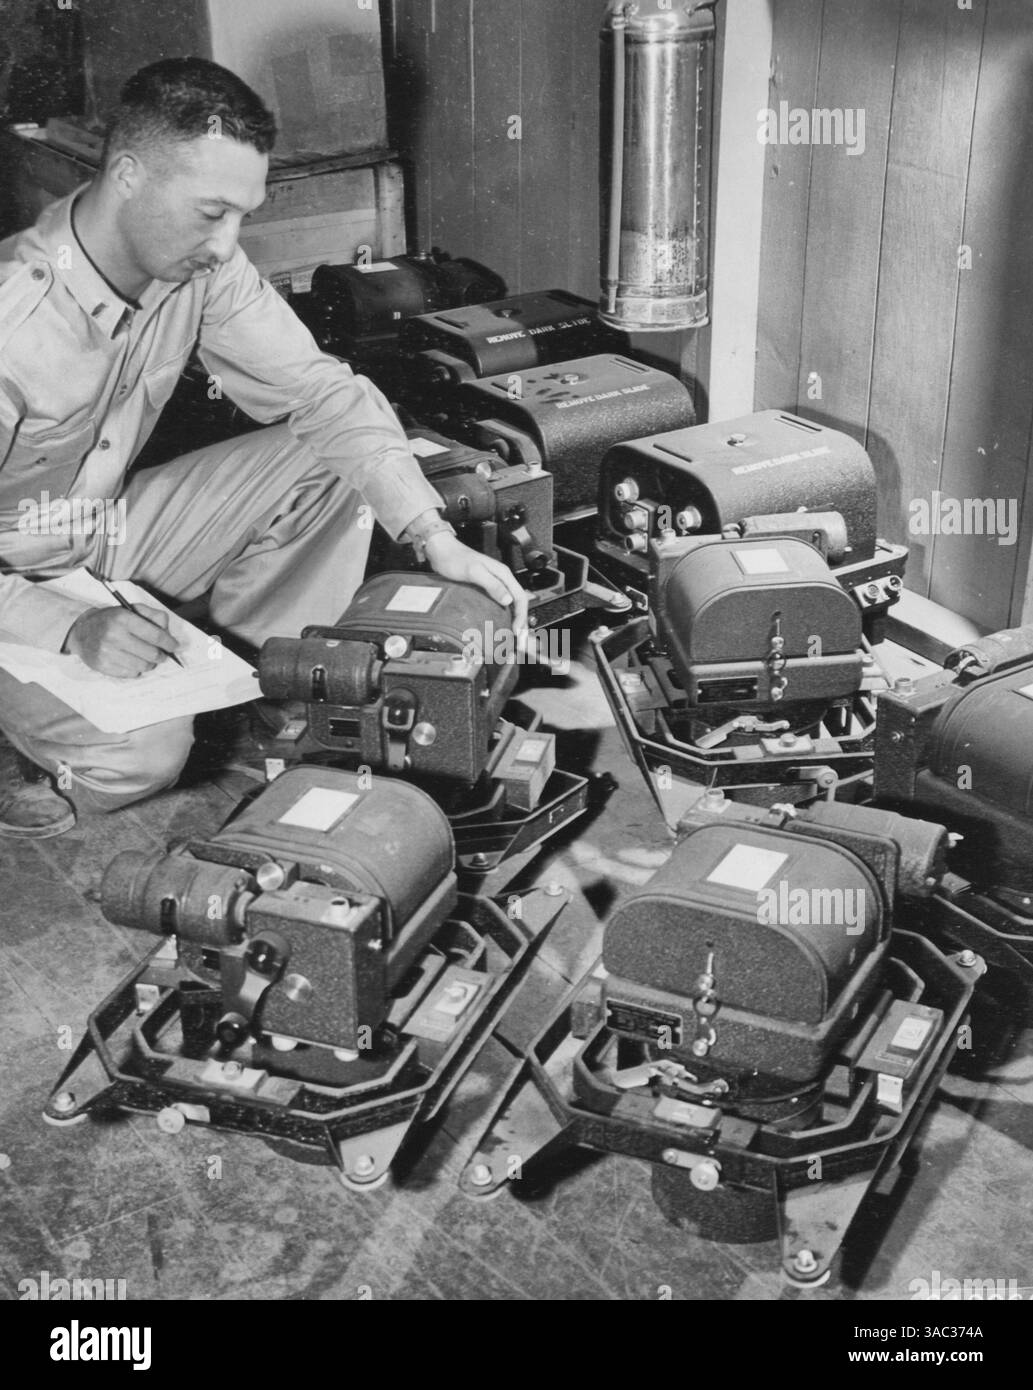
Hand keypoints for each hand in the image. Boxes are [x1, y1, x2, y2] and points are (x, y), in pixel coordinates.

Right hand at [63, 605, 179, 676]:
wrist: (82, 630)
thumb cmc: (112, 620)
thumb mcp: (132, 609)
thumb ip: (154, 616)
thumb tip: (168, 635)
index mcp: (123, 618)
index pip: (155, 635)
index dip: (169, 643)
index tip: (174, 646)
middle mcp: (114, 635)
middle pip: (152, 653)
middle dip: (161, 655)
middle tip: (161, 654)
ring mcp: (107, 652)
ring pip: (143, 666)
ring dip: (150, 663)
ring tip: (147, 658)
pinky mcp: (103, 665)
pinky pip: (131, 674)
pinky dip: (136, 669)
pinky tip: (131, 661)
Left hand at [423, 533, 528, 638]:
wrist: (442, 551)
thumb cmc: (455, 559)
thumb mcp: (474, 572)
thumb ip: (492, 585)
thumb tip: (508, 600)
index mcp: (503, 574)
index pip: (520, 597)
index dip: (521, 615)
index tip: (517, 630)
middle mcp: (501, 578)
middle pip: (518, 601)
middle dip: (521, 620)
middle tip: (519, 637)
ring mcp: (494, 582)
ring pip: (510, 602)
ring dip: (513, 617)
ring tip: (513, 633)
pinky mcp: (485, 586)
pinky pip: (499, 601)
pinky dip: (503, 613)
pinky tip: (500, 621)